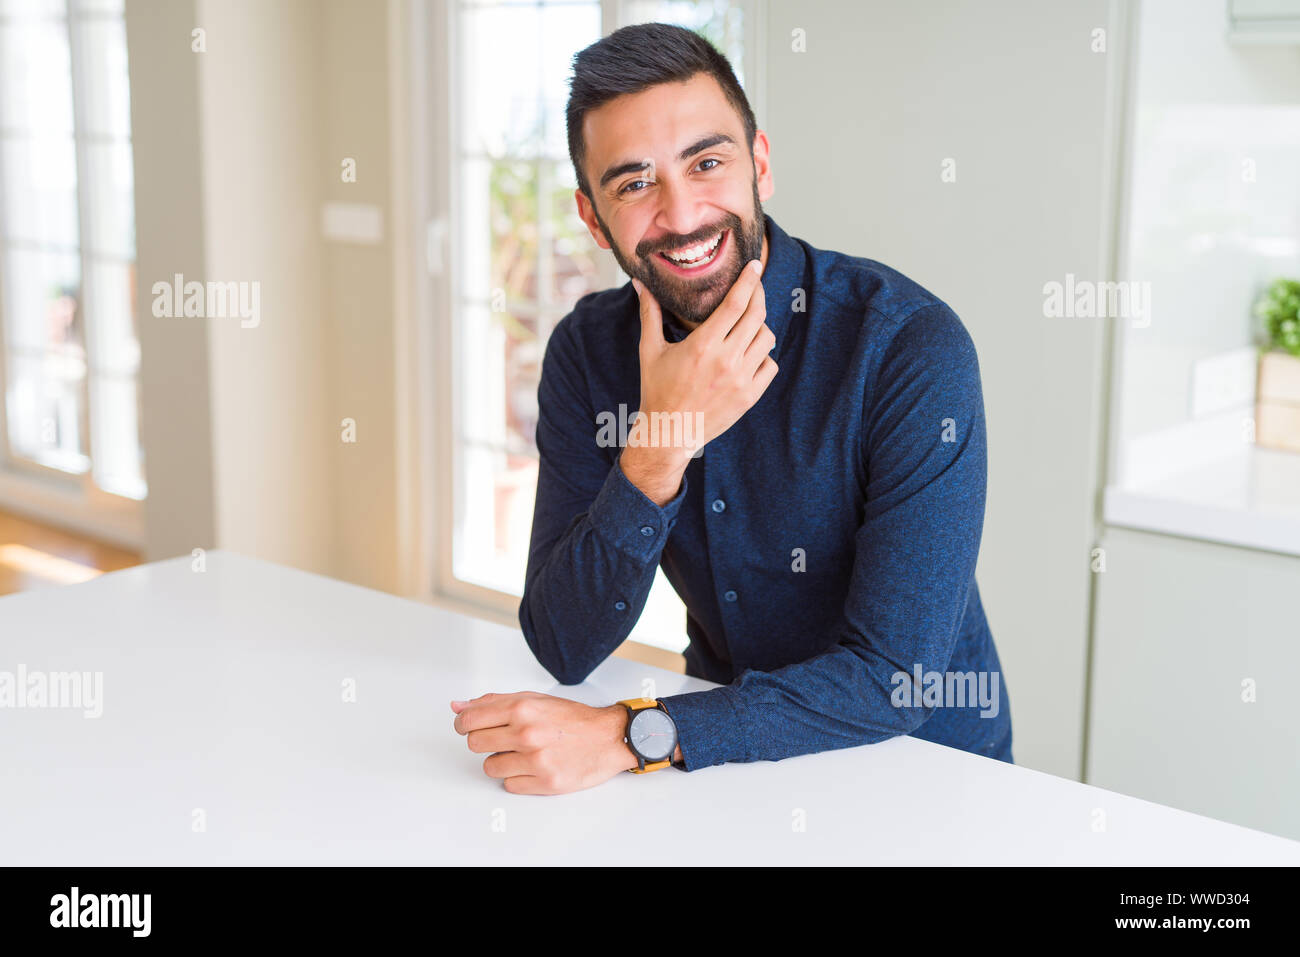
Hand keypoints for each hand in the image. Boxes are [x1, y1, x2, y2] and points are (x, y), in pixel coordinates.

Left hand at [451, 691, 635, 794]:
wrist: (608, 738)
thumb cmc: (572, 719)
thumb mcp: (533, 699)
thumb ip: (493, 702)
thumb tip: (458, 706)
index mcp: (521, 708)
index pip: (468, 720)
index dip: (463, 725)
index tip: (468, 727)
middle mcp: (526, 733)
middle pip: (475, 744)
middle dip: (484, 741)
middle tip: (501, 739)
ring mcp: (535, 760)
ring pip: (490, 767)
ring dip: (501, 761)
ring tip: (521, 754)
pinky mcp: (544, 783)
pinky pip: (509, 785)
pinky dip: (517, 777)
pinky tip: (532, 766)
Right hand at [623, 261, 778, 504]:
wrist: (668, 433)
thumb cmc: (656, 390)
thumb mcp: (650, 350)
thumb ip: (649, 313)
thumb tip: (639, 283)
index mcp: (703, 345)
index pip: (736, 303)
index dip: (749, 280)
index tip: (755, 265)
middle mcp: (726, 361)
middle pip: (757, 315)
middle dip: (758, 294)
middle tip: (754, 286)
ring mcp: (741, 380)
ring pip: (767, 339)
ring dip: (759, 327)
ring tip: (746, 325)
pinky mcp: (749, 396)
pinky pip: (770, 365)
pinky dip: (763, 356)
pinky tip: (748, 353)